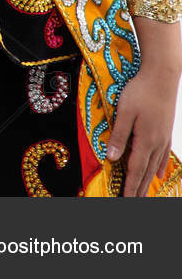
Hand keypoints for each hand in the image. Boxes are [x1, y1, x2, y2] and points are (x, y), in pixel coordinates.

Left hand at [106, 59, 179, 195]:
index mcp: (145, 140)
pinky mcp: (165, 130)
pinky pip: (163, 154)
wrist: (162, 76)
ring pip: (155, 164)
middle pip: (146, 171)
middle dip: (139, 188)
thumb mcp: (124, 112)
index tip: (126, 200)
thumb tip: (113, 158)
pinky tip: (159, 174)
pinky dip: (160, 166)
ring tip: (144, 194)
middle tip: (134, 202)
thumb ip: (119, 136)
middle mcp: (156, 142)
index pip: (135, 169)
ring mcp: (163, 137)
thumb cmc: (140, 91)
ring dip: (148, 180)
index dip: (130, 186)